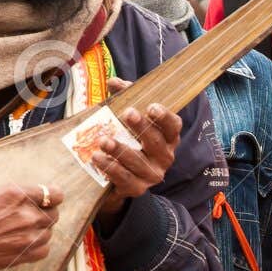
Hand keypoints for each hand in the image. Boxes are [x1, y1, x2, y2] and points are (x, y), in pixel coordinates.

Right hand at [0, 182, 62, 270]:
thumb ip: (4, 189)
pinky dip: (37, 246)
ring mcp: (27, 238)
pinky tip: (23, 242)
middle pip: (54, 213)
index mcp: (16, 194)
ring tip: (21, 229)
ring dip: (40, 229)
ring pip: (49, 232)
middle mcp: (26, 215)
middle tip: (31, 214)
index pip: (54, 193)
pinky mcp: (24, 256)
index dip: (52, 195)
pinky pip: (44, 250)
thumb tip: (13, 190)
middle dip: (45, 211)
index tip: (49, 197)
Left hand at [95, 79, 181, 223]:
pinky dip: (110, 168)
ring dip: (120, 150)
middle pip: (157, 142)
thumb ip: (124, 98)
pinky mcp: (137, 188)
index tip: (151, 107)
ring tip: (103, 140)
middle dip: (142, 127)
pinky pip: (125, 179)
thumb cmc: (128, 139)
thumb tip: (114, 82)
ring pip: (138, 161)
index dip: (164, 117)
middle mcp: (165, 156)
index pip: (173, 126)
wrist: (119, 177)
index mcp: (168, 137)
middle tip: (127, 113)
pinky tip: (97, 158)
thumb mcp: (128, 118)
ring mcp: (152, 174)